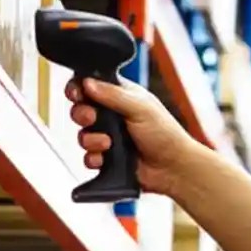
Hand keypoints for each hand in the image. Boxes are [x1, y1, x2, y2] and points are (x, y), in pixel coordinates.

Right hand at [65, 77, 195, 196]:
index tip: (77, 94)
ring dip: (91, 140)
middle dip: (82, 114)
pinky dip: (94, 158)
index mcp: (120, 96)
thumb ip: (113, 95)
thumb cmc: (165, 133)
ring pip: (83, 135)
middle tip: (91, 118)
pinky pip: (88, 157)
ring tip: (108, 144)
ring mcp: (108, 137)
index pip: (91, 86)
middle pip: (80, 110)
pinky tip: (105, 159)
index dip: (79, 89)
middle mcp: (112, 116)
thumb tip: (87, 82)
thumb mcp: (140, 107)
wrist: (173, 168)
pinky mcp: (107, 158)